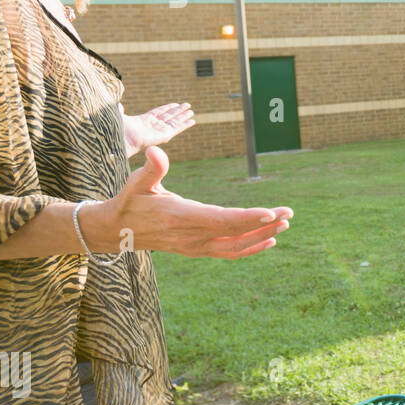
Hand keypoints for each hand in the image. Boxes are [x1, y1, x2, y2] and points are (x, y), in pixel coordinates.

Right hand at [86, 146, 292, 258]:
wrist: (115, 231)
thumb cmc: (129, 201)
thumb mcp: (136, 183)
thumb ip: (151, 169)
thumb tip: (156, 151)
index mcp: (180, 217)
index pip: (220, 220)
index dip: (246, 218)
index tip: (270, 213)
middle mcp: (190, 236)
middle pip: (235, 232)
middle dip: (264, 223)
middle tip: (289, 213)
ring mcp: (195, 247)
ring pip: (235, 246)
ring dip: (262, 237)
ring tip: (285, 224)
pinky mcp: (197, 251)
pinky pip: (229, 253)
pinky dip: (250, 249)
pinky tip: (269, 241)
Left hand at [124, 102, 195, 154]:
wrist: (123, 139)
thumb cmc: (120, 129)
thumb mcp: (119, 116)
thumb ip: (119, 109)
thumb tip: (119, 105)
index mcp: (144, 120)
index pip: (158, 113)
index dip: (167, 108)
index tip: (175, 104)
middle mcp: (154, 126)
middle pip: (169, 116)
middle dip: (178, 111)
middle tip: (187, 105)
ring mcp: (160, 130)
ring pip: (174, 121)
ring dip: (183, 116)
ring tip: (192, 111)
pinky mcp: (165, 135)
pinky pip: (177, 128)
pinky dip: (185, 125)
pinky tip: (192, 121)